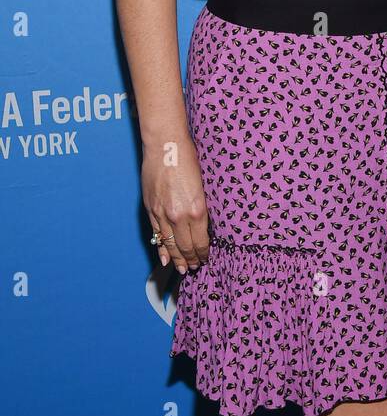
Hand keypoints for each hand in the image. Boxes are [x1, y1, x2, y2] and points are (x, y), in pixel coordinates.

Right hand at [142, 135, 209, 274]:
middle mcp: (179, 216)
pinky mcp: (150, 209)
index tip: (206, 258)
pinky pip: (156, 234)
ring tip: (183, 269)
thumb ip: (202, 208)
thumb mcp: (204, 186)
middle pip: (185, 246)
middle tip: (196, 268)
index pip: (200, 242)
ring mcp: (162, 214)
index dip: (203, 254)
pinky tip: (164, 258)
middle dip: (191, 260)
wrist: (166, 146)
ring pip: (169, 244)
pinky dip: (160, 248)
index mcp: (197, 210)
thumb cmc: (189, 159)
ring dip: (176, 259)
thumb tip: (204, 226)